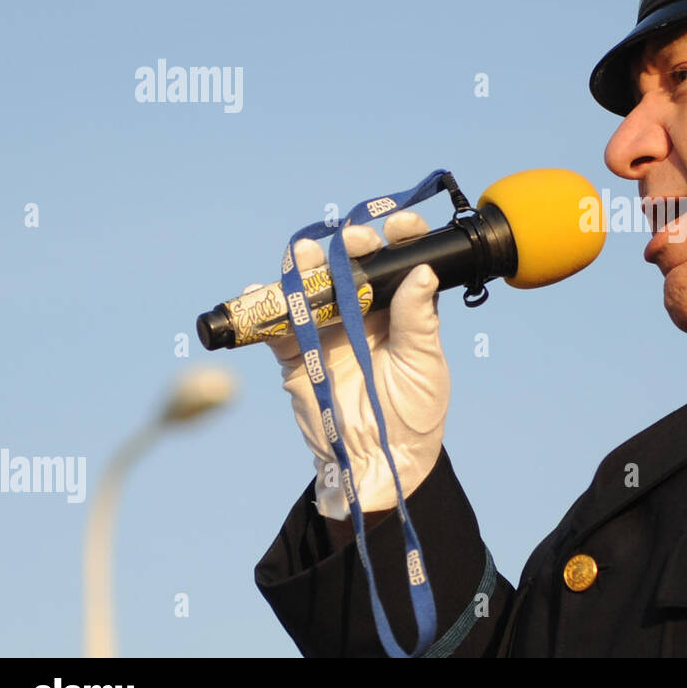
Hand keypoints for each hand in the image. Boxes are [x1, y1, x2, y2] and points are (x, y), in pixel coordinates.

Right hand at [253, 212, 450, 520]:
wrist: (379, 460)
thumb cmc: (414, 411)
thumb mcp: (424, 363)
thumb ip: (418, 318)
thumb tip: (422, 271)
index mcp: (400, 309)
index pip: (399, 261)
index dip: (399, 238)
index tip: (400, 227)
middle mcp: (362, 312)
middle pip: (351, 266)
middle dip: (351, 246)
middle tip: (354, 242)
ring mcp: (327, 330)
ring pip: (311, 287)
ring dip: (306, 266)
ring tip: (307, 256)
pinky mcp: (296, 353)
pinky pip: (275, 325)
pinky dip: (264, 306)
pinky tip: (262, 290)